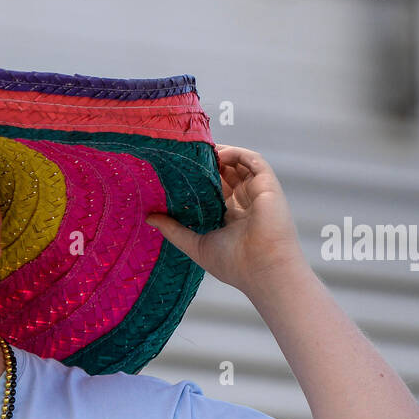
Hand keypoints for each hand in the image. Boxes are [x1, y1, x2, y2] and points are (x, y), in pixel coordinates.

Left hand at [146, 144, 307, 296]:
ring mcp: (258, 193)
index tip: (180, 172)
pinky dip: (236, 153)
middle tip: (187, 156)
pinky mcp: (268, 185)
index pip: (215, 191)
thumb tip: (150, 217)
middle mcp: (245, 203)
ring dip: (221, 155)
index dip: (200, 180)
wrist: (262, 268)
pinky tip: (217, 153)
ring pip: (239, 165)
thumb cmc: (234, 263)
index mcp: (232, 218)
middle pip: (227, 175)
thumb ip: (173, 230)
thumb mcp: (195, 245)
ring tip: (199, 150)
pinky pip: (253, 160)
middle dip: (209, 164)